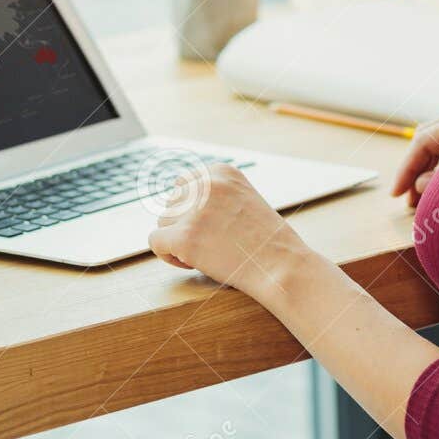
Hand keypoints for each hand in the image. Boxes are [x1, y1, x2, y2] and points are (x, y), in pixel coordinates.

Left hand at [146, 163, 317, 298]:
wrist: (283, 267)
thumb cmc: (267, 242)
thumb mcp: (244, 200)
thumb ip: (214, 195)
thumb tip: (175, 202)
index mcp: (221, 171)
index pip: (184, 184)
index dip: (192, 210)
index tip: (212, 227)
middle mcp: (207, 184)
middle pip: (171, 203)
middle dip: (184, 225)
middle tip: (210, 243)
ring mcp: (195, 210)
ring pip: (162, 223)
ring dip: (177, 241)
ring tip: (207, 253)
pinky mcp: (185, 237)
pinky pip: (156, 242)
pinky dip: (168, 256)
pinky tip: (192, 263)